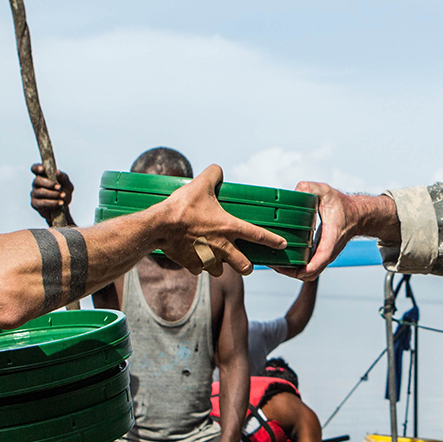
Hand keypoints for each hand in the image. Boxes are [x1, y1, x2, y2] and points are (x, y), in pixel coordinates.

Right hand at [30, 163, 72, 222]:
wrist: (64, 208)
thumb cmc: (64, 193)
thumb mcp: (68, 185)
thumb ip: (64, 178)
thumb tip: (57, 172)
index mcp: (43, 176)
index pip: (35, 169)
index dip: (37, 167)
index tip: (43, 169)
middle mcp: (37, 184)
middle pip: (37, 180)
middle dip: (49, 184)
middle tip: (59, 187)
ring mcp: (34, 193)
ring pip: (40, 192)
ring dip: (53, 194)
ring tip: (62, 196)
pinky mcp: (35, 204)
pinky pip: (42, 203)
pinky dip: (52, 203)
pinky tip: (60, 203)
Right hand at [154, 165, 285, 276]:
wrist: (159, 226)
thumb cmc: (182, 206)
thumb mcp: (200, 184)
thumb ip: (213, 175)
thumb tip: (218, 170)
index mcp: (229, 227)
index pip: (259, 236)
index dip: (273, 241)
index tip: (283, 245)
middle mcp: (223, 247)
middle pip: (245, 266)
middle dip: (247, 266)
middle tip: (245, 263)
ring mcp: (208, 259)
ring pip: (221, 271)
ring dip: (220, 266)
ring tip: (216, 259)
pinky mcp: (193, 266)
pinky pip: (200, 270)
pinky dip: (198, 265)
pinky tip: (194, 257)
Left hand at [280, 182, 352, 280]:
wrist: (356, 215)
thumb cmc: (342, 205)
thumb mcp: (325, 191)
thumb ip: (309, 188)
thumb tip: (294, 192)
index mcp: (332, 236)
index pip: (323, 257)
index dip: (309, 266)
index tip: (296, 269)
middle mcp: (329, 250)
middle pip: (311, 273)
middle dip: (292, 273)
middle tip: (274, 263)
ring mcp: (325, 256)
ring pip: (309, 274)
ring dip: (292, 273)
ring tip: (275, 263)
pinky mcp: (320, 256)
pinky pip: (308, 269)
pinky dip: (295, 269)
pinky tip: (282, 260)